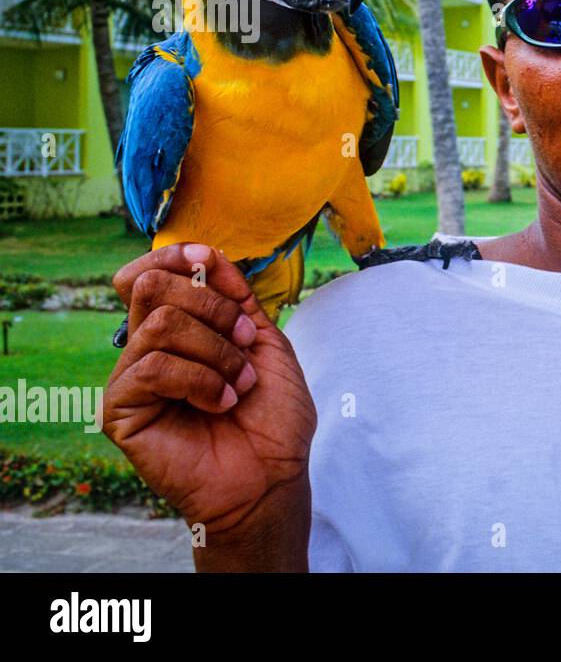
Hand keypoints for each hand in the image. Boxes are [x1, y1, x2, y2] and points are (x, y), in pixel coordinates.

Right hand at [105, 244, 316, 565]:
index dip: (174, 257)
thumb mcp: (263, 341)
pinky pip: (153, 367)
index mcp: (180, 328)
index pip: (150, 273)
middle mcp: (149, 347)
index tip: (207, 258)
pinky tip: (220, 404)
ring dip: (216, 351)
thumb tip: (204, 252)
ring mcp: (132, 377)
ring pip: (161, 324)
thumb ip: (234, 297)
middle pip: (151, 286)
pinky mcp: (120, 410)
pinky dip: (200, 380)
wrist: (273, 474)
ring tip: (239, 385)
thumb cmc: (272, 416)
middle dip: (212, 307)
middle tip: (244, 341)